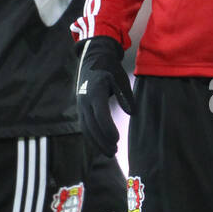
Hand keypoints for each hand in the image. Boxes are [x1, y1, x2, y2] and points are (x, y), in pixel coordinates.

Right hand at [76, 37, 133, 156]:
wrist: (93, 59)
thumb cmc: (110, 69)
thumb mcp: (120, 78)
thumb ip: (125, 95)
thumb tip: (131, 112)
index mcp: (95, 91)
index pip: (100, 114)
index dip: (107, 128)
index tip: (117, 139)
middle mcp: (85, 100)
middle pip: (92, 125)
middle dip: (102, 140)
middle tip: (115, 151)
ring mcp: (81, 104)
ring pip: (86, 128)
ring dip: (97, 142)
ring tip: (111, 153)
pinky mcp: (81, 108)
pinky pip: (85, 125)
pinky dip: (93, 137)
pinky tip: (102, 145)